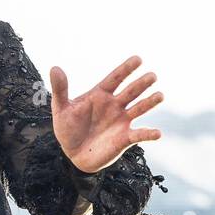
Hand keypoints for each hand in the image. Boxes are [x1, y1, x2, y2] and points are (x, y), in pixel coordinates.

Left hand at [49, 56, 163, 173]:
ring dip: (149, 102)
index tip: (138, 59)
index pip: (115, 78)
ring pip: (139, 108)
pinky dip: (149, 134)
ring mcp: (121, 121)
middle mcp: (114, 105)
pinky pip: (139, 135)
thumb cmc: (68, 129)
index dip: (126, 69)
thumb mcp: (61, 109)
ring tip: (160, 95)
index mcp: (100, 95)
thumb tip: (55, 67)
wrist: (73, 155)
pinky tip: (157, 133)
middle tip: (152, 75)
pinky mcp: (125, 138)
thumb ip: (60, 89)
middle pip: (131, 91)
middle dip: (141, 84)